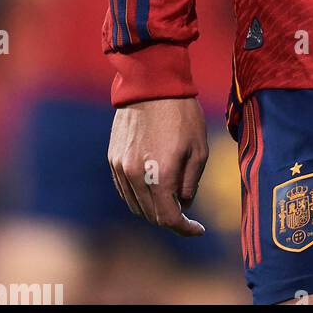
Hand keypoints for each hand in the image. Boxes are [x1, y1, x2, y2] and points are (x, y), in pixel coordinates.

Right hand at [108, 97, 208, 235]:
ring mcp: (121, 168)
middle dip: (170, 217)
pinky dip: (139, 194)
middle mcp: (136, 176)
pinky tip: (153, 185)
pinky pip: (125, 188)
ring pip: (135, 204)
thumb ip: (191, 182)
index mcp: (160, 176)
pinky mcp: (113, 158)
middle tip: (186, 211)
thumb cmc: (182, 113)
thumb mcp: (199, 148)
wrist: (152, 83)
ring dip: (153, 207)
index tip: (198, 229)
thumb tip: (184, 203)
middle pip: (151, 215)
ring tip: (170, 197)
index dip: (185, 228)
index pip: (168, 218)